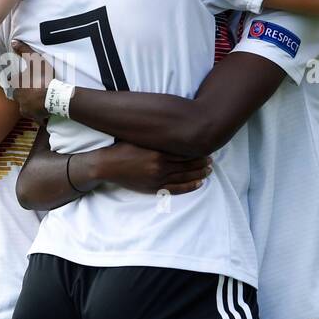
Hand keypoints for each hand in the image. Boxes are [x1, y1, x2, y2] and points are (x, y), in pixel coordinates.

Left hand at [9, 40, 56, 119]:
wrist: (53, 96)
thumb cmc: (42, 78)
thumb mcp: (34, 60)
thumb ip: (24, 50)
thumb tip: (13, 41)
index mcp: (16, 85)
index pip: (13, 82)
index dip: (18, 81)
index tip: (24, 80)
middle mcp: (18, 98)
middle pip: (18, 96)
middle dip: (23, 94)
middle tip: (31, 92)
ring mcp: (26, 109)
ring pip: (24, 107)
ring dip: (29, 106)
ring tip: (37, 104)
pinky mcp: (35, 117)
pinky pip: (36, 118)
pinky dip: (39, 117)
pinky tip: (44, 116)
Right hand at [95, 142, 211, 195]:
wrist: (107, 165)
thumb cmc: (123, 148)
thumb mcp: (141, 139)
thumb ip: (158, 137)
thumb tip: (173, 130)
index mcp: (158, 152)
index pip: (184, 152)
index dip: (197, 151)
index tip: (206, 149)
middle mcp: (160, 165)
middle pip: (188, 164)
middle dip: (201, 162)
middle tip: (211, 160)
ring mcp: (158, 178)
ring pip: (185, 177)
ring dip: (199, 174)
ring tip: (208, 171)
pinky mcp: (154, 188)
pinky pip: (176, 189)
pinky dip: (189, 186)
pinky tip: (198, 183)